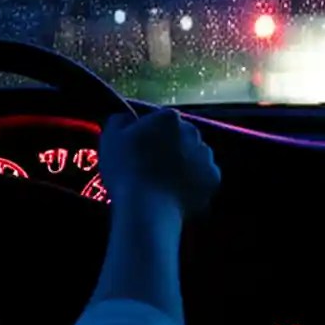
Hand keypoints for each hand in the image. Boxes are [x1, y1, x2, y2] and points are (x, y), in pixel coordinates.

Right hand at [98, 108, 220, 215]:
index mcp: (169, 118)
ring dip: (184, 164)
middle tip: (152, 167)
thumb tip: (127, 117)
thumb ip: (120, 120)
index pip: (162, 120)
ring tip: (164, 183)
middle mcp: (193, 132)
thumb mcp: (111, 138)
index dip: (151, 134)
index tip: (141, 149)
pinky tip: (177, 193)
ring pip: (195, 156)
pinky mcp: (214, 178)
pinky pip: (203, 178)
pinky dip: (194, 184)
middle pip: (182, 136)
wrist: (148, 207)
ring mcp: (206, 155)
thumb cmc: (126, 170)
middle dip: (171, 147)